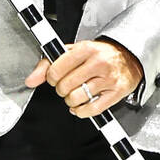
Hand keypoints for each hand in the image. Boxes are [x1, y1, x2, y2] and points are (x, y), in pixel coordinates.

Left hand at [24, 39, 143, 117]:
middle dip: (61, 89)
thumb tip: (31, 80)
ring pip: (76, 99)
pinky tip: (82, 104)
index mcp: (86, 49)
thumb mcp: (73, 51)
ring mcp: (108, 79)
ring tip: (75, 93)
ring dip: (71, 101)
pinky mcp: (116, 93)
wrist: (128, 57)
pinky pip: (91, 110)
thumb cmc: (98, 54)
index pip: (56, 70)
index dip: (51, 77)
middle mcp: (98, 63)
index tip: (55, 77)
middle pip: (65, 86)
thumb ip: (49, 63)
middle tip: (66, 85)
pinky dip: (82, 111)